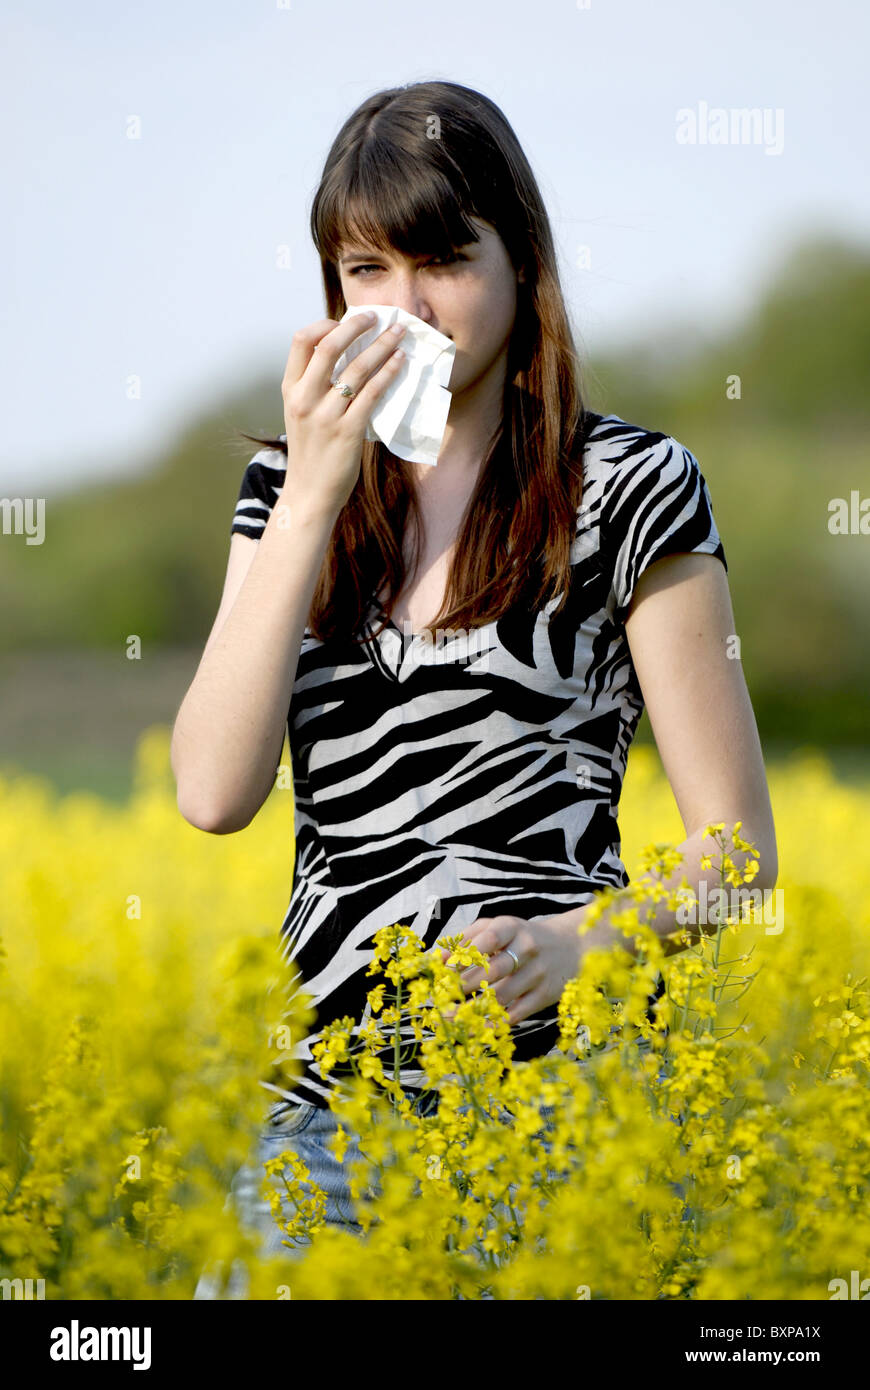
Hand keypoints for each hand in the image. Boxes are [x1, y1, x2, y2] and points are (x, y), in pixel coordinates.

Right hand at [281, 312, 405, 515]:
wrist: (309, 493)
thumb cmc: (311, 452)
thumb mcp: (301, 413)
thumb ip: (315, 386)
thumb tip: (347, 355)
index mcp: (290, 390)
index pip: (302, 341)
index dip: (325, 324)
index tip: (346, 320)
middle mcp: (304, 398)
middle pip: (330, 346)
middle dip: (357, 326)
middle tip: (379, 317)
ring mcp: (325, 415)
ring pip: (356, 368)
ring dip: (381, 346)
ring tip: (399, 334)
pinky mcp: (347, 432)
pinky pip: (371, 393)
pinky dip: (388, 373)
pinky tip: (400, 362)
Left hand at [436, 912, 586, 1026]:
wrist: (571, 946)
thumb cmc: (521, 937)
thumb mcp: (499, 928)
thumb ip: (467, 939)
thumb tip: (437, 958)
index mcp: (512, 927)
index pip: (488, 939)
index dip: (465, 954)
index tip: (443, 970)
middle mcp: (527, 948)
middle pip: (493, 970)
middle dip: (463, 985)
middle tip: (440, 997)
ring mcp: (538, 973)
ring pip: (502, 996)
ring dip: (472, 1009)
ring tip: (448, 1016)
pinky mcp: (544, 996)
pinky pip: (515, 1014)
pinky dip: (492, 1022)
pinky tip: (473, 1027)